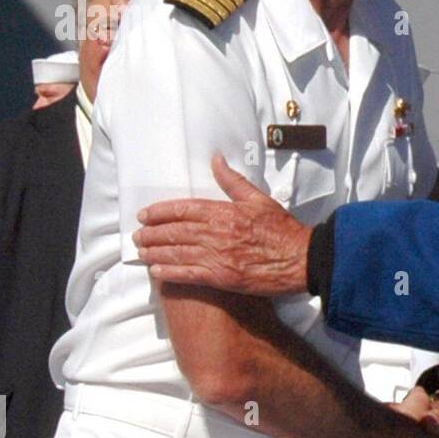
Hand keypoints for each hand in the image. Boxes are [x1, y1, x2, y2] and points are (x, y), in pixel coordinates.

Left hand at [135, 154, 311, 295]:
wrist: (301, 259)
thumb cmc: (282, 229)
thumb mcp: (259, 199)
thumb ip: (233, 181)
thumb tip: (216, 159)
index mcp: (224, 212)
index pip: (184, 209)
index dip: (160, 212)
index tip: (145, 215)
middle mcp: (216, 234)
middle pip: (175, 231)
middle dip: (152, 234)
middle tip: (137, 236)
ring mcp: (217, 257)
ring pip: (176, 253)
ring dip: (155, 253)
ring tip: (142, 253)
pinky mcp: (222, 278)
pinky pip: (188, 275)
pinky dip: (170, 273)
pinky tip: (157, 272)